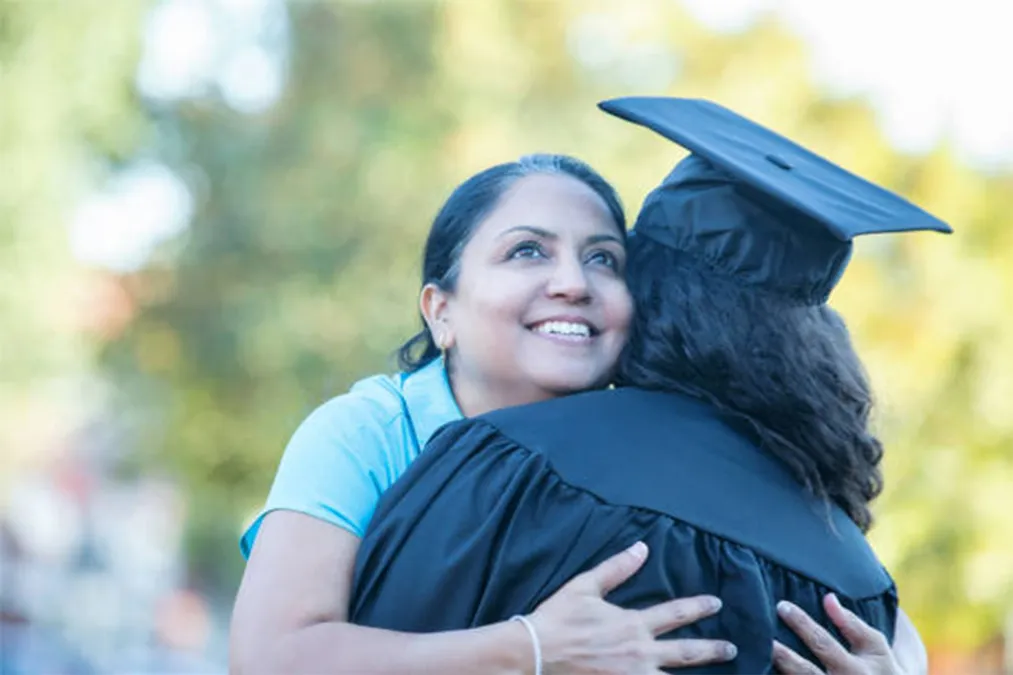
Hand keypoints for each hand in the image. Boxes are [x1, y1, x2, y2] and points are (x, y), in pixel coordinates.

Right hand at [528, 541, 736, 674]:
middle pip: (687, 653)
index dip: (699, 607)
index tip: (715, 603)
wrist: (537, 653)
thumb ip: (616, 568)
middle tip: (732, 648)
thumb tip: (642, 548)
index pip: (676, 614)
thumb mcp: (585, 586)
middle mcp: (640, 653)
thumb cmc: (559, 618)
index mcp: (633, 624)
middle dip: (712, 650)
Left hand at [773, 593, 904, 674]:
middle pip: (805, 671)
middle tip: (762, 635)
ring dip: (781, 670)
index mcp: (856, 671)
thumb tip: (828, 598)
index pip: (823, 644)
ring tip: (756, 655)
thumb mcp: (874, 645)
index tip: (782, 606)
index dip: (802, 624)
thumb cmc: (880, 668)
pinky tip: (762, 669)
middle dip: (782, 654)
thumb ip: (851, 623)